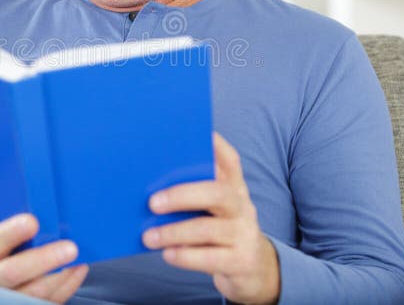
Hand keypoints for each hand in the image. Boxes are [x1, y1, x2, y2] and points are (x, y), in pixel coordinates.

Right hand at [0, 214, 87, 303]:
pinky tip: (76, 272)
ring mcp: (0, 301)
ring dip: (60, 277)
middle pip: (13, 273)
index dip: (11, 233)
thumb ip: (11, 236)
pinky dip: (65, 288)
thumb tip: (46, 219)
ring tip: (79, 260)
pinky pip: (44, 303)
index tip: (32, 222)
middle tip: (70, 248)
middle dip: (44, 260)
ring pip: (32, 294)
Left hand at [142, 132, 279, 304]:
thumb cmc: (219, 231)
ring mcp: (244, 233)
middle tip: (152, 203)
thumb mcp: (212, 210)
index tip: (193, 135)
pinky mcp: (241, 261)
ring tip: (148, 237)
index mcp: (233, 187)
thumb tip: (148, 184)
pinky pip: (211, 258)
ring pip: (208, 228)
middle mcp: (242, 206)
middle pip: (217, 192)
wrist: (254, 269)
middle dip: (182, 195)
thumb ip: (191, 194)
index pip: (229, 160)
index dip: (214, 145)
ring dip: (174, 232)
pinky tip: (167, 254)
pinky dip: (186, 256)